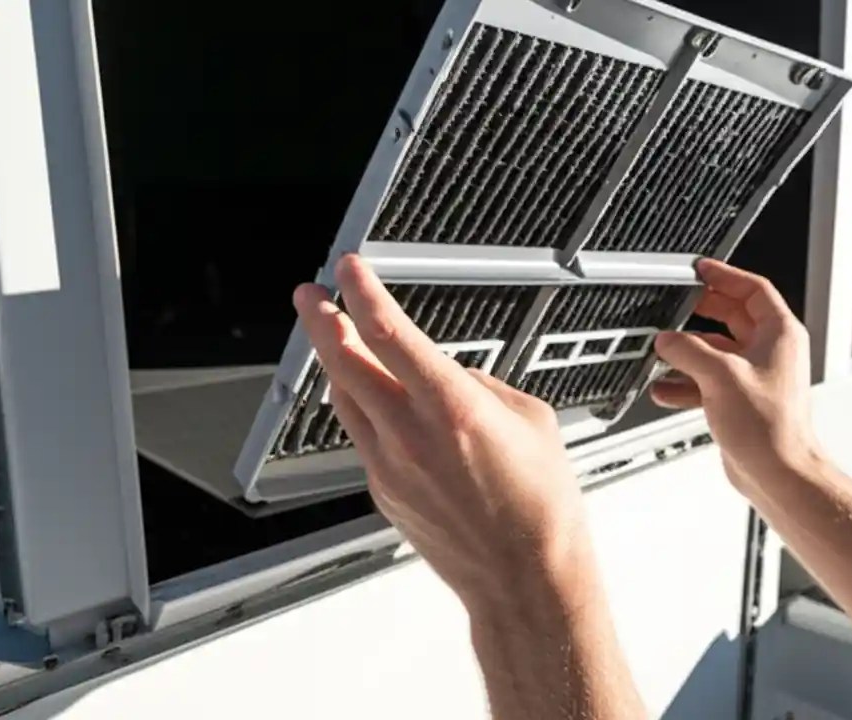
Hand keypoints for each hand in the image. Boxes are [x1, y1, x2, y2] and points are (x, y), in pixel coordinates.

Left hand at [293, 255, 591, 610]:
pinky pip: (362, 437)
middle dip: (321, 321)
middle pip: (343, 363)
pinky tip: (376, 401)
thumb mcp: (531, 420)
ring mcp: (390, 467)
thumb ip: (482, 385)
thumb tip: (451, 374)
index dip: (361, 292)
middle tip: (311, 295)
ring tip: (336, 338)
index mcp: (452, 408)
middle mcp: (411, 436)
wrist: (525, 578)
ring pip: (343, 400)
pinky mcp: (384, 492)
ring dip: (335, 363)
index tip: (349, 269)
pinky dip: (363, 409)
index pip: (389, 333)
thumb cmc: (541, 507)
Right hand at [650, 259, 825, 492]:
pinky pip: (710, 381)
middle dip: (700, 313)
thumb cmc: (770, 427)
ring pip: (716, 351)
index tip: (701, 270)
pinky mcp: (741, 400)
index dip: (725, 275)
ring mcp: (755, 377)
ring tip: (663, 352)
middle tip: (676, 305)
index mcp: (779, 334)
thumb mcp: (721, 375)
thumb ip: (689, 351)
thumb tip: (668, 340)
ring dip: (688, 353)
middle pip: (732, 317)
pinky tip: (666, 388)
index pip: (753, 289)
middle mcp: (770, 352)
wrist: (777, 472)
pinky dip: (687, 383)